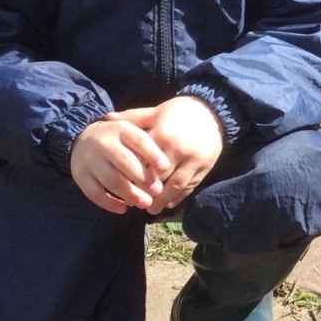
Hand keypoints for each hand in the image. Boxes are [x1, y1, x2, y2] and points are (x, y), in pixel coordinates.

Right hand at [71, 118, 170, 213]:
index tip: (166, 168)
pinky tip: (123, 209)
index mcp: (121, 129)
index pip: (139, 140)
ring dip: (129, 194)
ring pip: (111, 180)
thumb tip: (164, 169)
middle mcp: (103, 142)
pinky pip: (94, 193)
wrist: (83, 138)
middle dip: (143, 179)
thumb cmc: (119, 139)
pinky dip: (109, 203)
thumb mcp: (132, 132)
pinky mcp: (79, 175)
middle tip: (157, 191)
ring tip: (145, 202)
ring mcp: (89, 159)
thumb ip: (146, 146)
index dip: (153, 154)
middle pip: (125, 162)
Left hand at [107, 96, 223, 214]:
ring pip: (175, 186)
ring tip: (151, 209)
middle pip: (159, 177)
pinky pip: (190, 186)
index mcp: (163, 135)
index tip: (123, 186)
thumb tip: (107, 118)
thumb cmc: (180, 111)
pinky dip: (179, 197)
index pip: (144, 161)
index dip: (133, 175)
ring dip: (162, 200)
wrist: (213, 111)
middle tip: (135, 202)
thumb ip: (131, 118)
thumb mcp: (155, 112)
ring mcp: (194, 160)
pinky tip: (169, 203)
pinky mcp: (205, 167)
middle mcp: (178, 150)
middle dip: (146, 192)